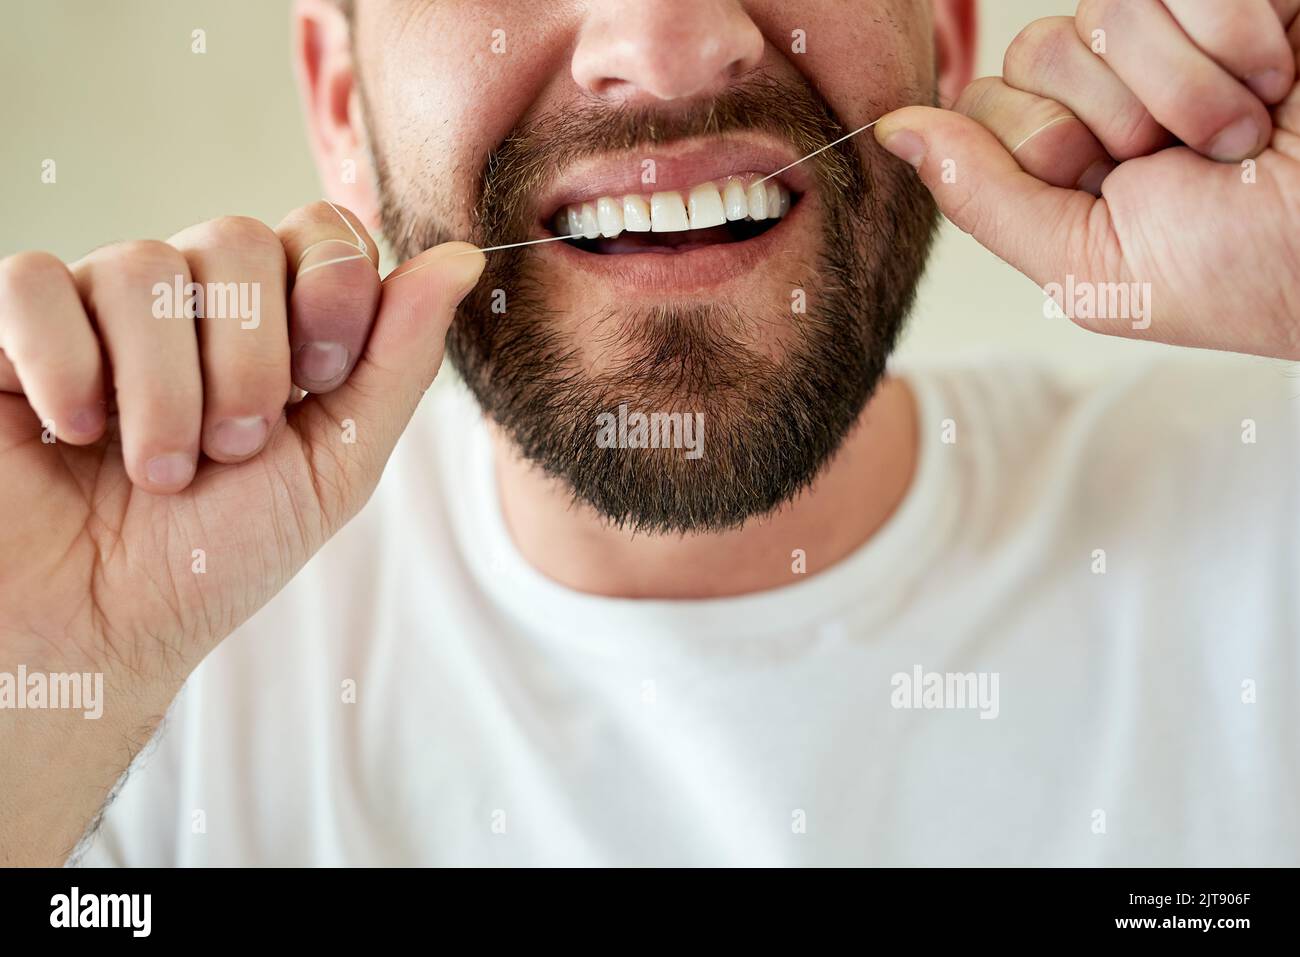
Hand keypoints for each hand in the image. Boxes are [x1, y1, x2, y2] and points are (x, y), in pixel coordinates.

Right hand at [0, 202, 482, 862]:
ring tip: (159, 470)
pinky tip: (75, 433)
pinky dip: (67, 367)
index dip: (330, 290)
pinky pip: (36, 284)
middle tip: (233, 447)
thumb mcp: (336, 464)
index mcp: (272, 323)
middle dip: (250, 361)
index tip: (320, 379)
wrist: (102, 634)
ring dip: (165, 393)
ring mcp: (95, 309)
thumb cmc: (219, 558)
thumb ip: (396, 361)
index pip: (318, 230)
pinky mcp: (5, 330)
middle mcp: (186, 301)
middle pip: (235, 237)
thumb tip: (462, 259)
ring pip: (140, 267)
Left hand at [876, 0, 1299, 358]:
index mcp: (1071, 157)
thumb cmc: (1245, 273)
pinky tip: (1281, 75)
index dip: (1037, 144)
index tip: (1106, 184)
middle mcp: (1117, 87)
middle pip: (1035, 51)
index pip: (984, 103)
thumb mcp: (1088, 265)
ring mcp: (1180, 31)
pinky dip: (1237, 34)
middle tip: (1187, 165)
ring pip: (1101, 9)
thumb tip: (890, 134)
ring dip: (1182, 91)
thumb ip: (985, 199)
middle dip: (1112, 122)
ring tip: (1243, 135)